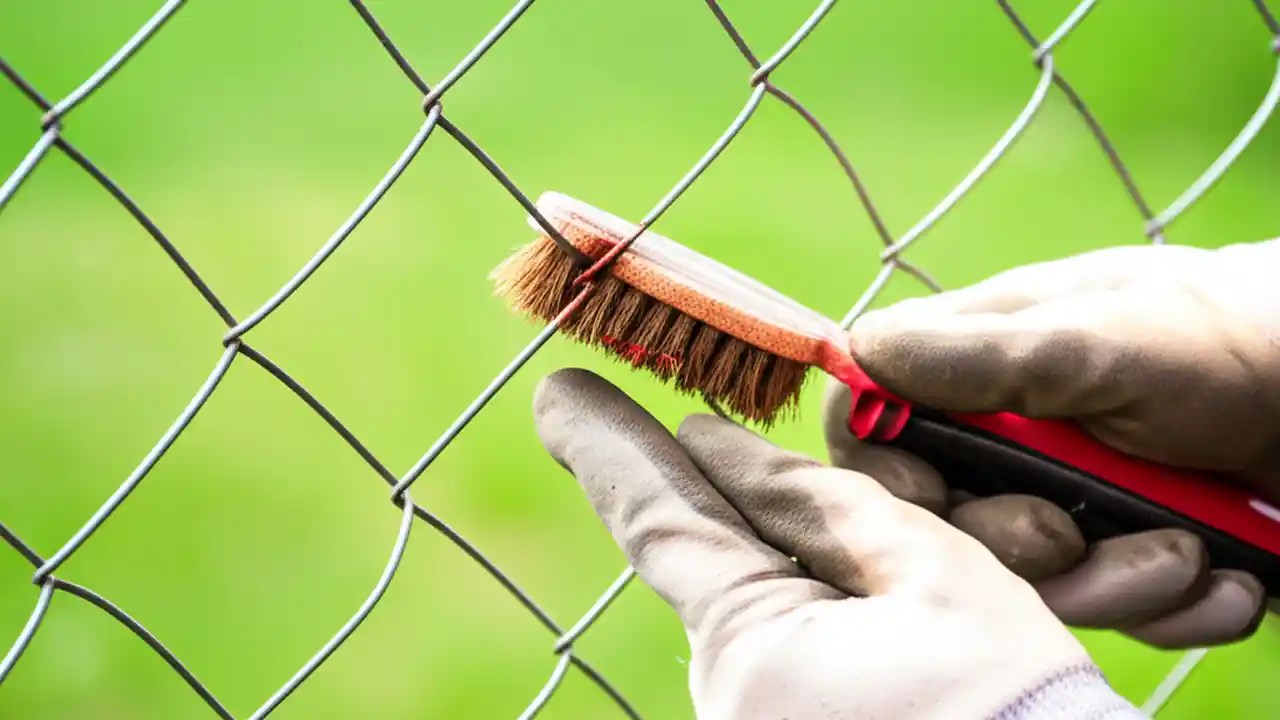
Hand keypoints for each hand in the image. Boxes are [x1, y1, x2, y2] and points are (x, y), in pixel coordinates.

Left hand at [534, 368, 1141, 719]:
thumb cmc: (1015, 704)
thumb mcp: (932, 573)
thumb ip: (817, 502)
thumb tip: (714, 448)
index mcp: (754, 647)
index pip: (654, 519)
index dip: (606, 446)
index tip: (561, 393)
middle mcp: (728, 701)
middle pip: (711, 564)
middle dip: (725, 499)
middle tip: (678, 428)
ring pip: (753, 613)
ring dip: (789, 564)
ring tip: (870, 561)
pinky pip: (776, 659)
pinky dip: (806, 614)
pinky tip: (869, 611)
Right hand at [833, 238, 1279, 647]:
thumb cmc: (1222, 342)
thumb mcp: (1100, 341)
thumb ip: (982, 356)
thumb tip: (860, 353)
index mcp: (982, 363)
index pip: (877, 417)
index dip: (883, 469)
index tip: (931, 496)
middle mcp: (1011, 435)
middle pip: (947, 520)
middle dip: (1013, 545)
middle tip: (1070, 535)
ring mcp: (1067, 496)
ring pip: (1030, 581)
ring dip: (1110, 584)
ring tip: (1187, 556)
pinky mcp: (1123, 550)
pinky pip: (1110, 608)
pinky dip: (1170, 607)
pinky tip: (1224, 579)